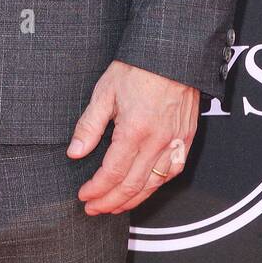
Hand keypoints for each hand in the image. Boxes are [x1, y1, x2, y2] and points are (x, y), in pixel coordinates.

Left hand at [67, 60, 199, 214]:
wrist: (171, 53)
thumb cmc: (138, 67)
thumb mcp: (105, 92)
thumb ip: (89, 125)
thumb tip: (75, 151)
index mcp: (134, 130)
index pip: (112, 173)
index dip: (97, 190)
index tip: (84, 196)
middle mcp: (157, 142)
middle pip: (133, 186)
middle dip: (111, 202)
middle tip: (94, 209)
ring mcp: (175, 142)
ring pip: (153, 184)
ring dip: (133, 200)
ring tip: (115, 206)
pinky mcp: (186, 139)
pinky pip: (172, 172)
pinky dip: (156, 186)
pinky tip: (144, 188)